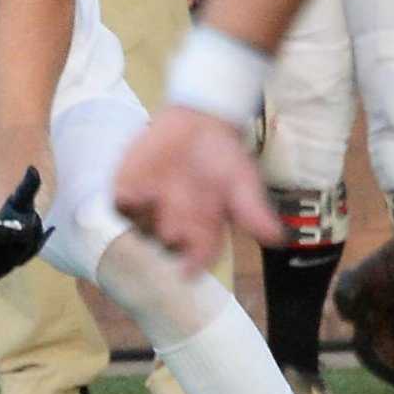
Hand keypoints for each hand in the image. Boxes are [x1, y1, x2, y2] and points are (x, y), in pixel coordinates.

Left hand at [113, 106, 281, 274]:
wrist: (200, 122)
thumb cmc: (224, 157)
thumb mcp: (242, 182)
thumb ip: (251, 210)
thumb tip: (276, 239)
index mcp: (202, 232)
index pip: (196, 259)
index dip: (191, 267)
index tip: (187, 271)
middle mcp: (173, 228)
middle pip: (162, 252)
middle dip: (158, 256)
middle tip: (156, 252)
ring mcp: (148, 212)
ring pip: (137, 234)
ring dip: (135, 234)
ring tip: (137, 233)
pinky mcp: (125, 192)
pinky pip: (116, 210)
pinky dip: (117, 211)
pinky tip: (122, 206)